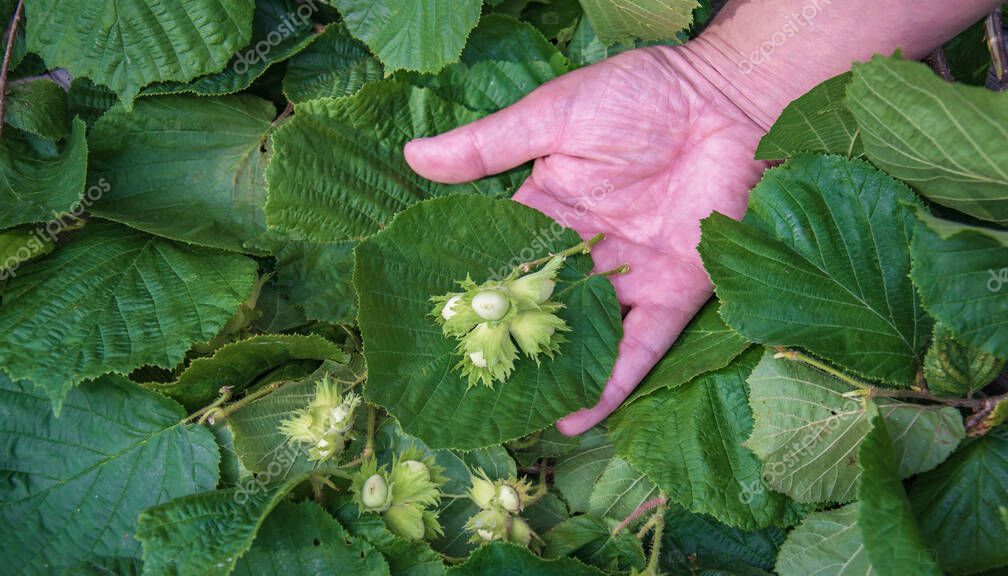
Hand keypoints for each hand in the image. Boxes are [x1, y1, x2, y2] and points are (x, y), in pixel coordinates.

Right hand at [404, 45, 766, 434]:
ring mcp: (630, 276)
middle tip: (468, 387)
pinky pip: (640, 347)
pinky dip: (613, 382)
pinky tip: (576, 417)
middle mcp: (587, 250)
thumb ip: (488, 146)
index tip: (437, 328)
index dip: (476, 289)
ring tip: (512, 416)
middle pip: (543, 306)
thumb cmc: (640, 95)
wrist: (727, 100)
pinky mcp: (674, 293)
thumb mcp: (553, 117)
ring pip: (586, 335)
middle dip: (511, 344)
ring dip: (555, 373)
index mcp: (553, 208)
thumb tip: (413, 156)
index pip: (506, 257)